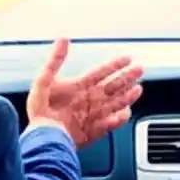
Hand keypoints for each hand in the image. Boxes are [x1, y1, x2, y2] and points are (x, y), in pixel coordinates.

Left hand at [27, 39, 143, 146]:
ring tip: (138, 90)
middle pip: (111, 87)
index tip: (128, 58)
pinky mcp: (92, 132)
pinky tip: (125, 114)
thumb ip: (54, 62)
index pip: (100, 73)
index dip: (114, 65)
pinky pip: (109, 124)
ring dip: (126, 97)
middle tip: (140, 70)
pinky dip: (117, 120)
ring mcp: (91, 116)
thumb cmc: (40, 112)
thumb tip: (63, 40)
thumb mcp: (43, 81)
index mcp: (77, 87)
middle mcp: (87, 100)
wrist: (42, 139)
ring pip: (114, 104)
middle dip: (126, 79)